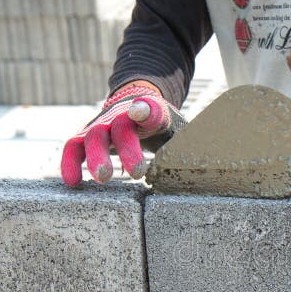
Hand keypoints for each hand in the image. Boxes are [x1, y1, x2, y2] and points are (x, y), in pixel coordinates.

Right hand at [61, 84, 185, 186]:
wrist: (137, 108)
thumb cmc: (164, 128)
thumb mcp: (181, 131)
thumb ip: (190, 142)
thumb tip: (220, 161)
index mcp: (151, 113)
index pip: (150, 110)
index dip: (146, 110)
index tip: (142, 111)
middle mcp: (122, 116)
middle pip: (119, 127)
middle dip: (125, 148)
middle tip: (135, 171)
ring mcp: (102, 125)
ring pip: (92, 137)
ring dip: (95, 157)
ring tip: (103, 179)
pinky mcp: (86, 137)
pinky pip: (73, 148)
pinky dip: (70, 163)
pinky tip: (72, 183)